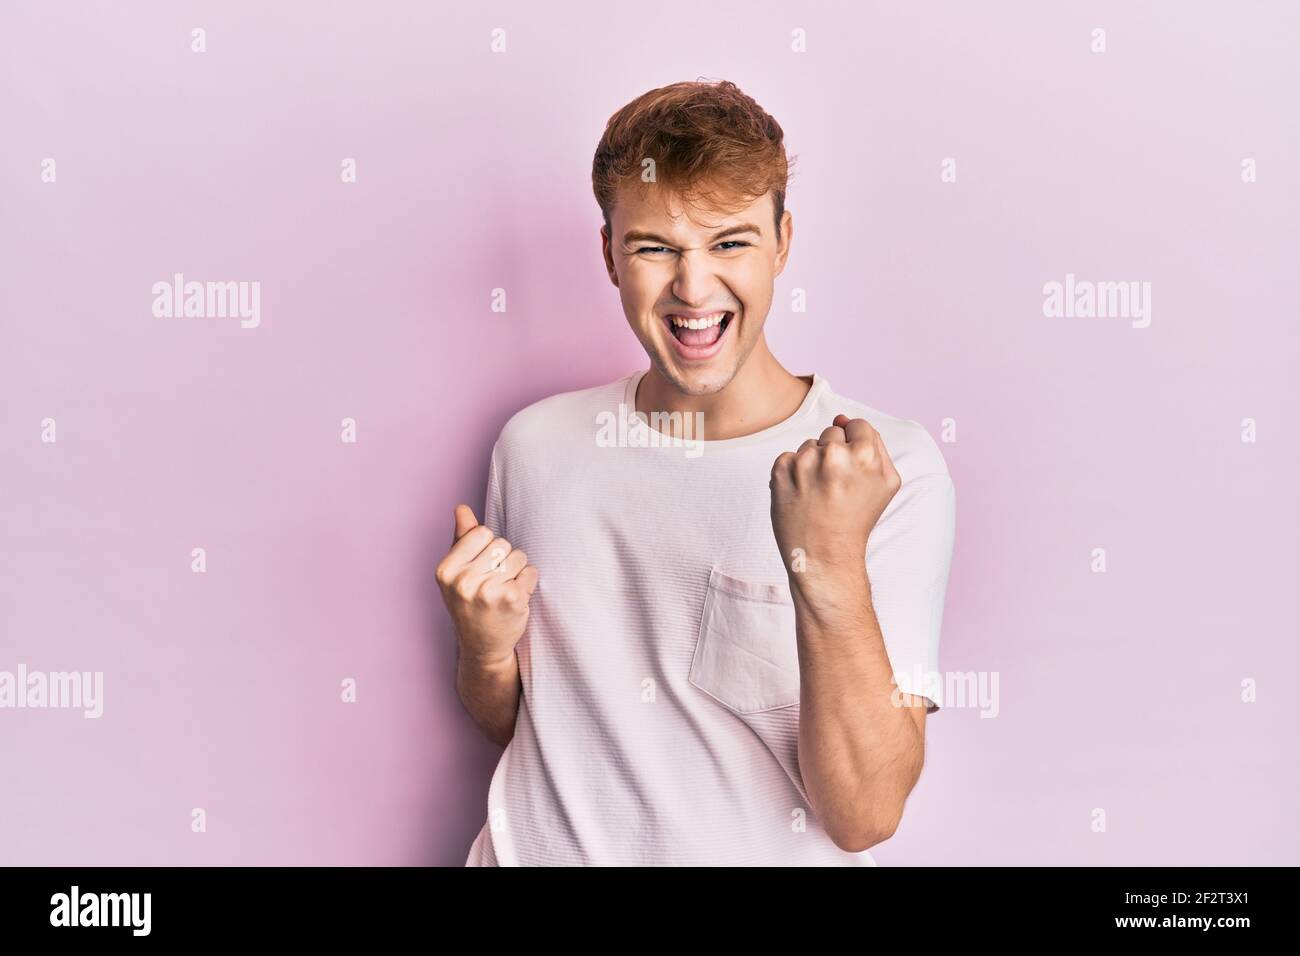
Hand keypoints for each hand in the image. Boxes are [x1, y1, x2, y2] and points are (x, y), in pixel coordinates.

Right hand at [435, 504, 537, 668]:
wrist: (482, 647)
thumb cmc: (470, 603)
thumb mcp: (457, 573)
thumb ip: (461, 538)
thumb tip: (461, 508)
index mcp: (446, 570)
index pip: (482, 533)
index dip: (487, 547)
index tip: (481, 568)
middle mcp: (463, 581)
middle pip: (502, 544)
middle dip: (503, 559)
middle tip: (493, 584)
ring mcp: (488, 591)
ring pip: (519, 556)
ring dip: (517, 571)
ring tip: (504, 590)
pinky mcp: (512, 600)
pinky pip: (531, 572)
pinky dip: (528, 583)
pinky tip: (515, 599)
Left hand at [769, 414, 901, 591]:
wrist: (826, 555)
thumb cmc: (858, 518)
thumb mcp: (886, 482)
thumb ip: (875, 442)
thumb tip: (843, 417)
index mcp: (865, 454)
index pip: (856, 424)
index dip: (855, 447)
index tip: (852, 470)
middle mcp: (834, 455)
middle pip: (832, 432)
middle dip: (834, 454)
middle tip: (836, 487)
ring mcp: (805, 463)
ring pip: (809, 445)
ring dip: (812, 464)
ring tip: (820, 494)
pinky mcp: (780, 472)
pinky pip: (788, 457)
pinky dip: (792, 473)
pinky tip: (803, 496)